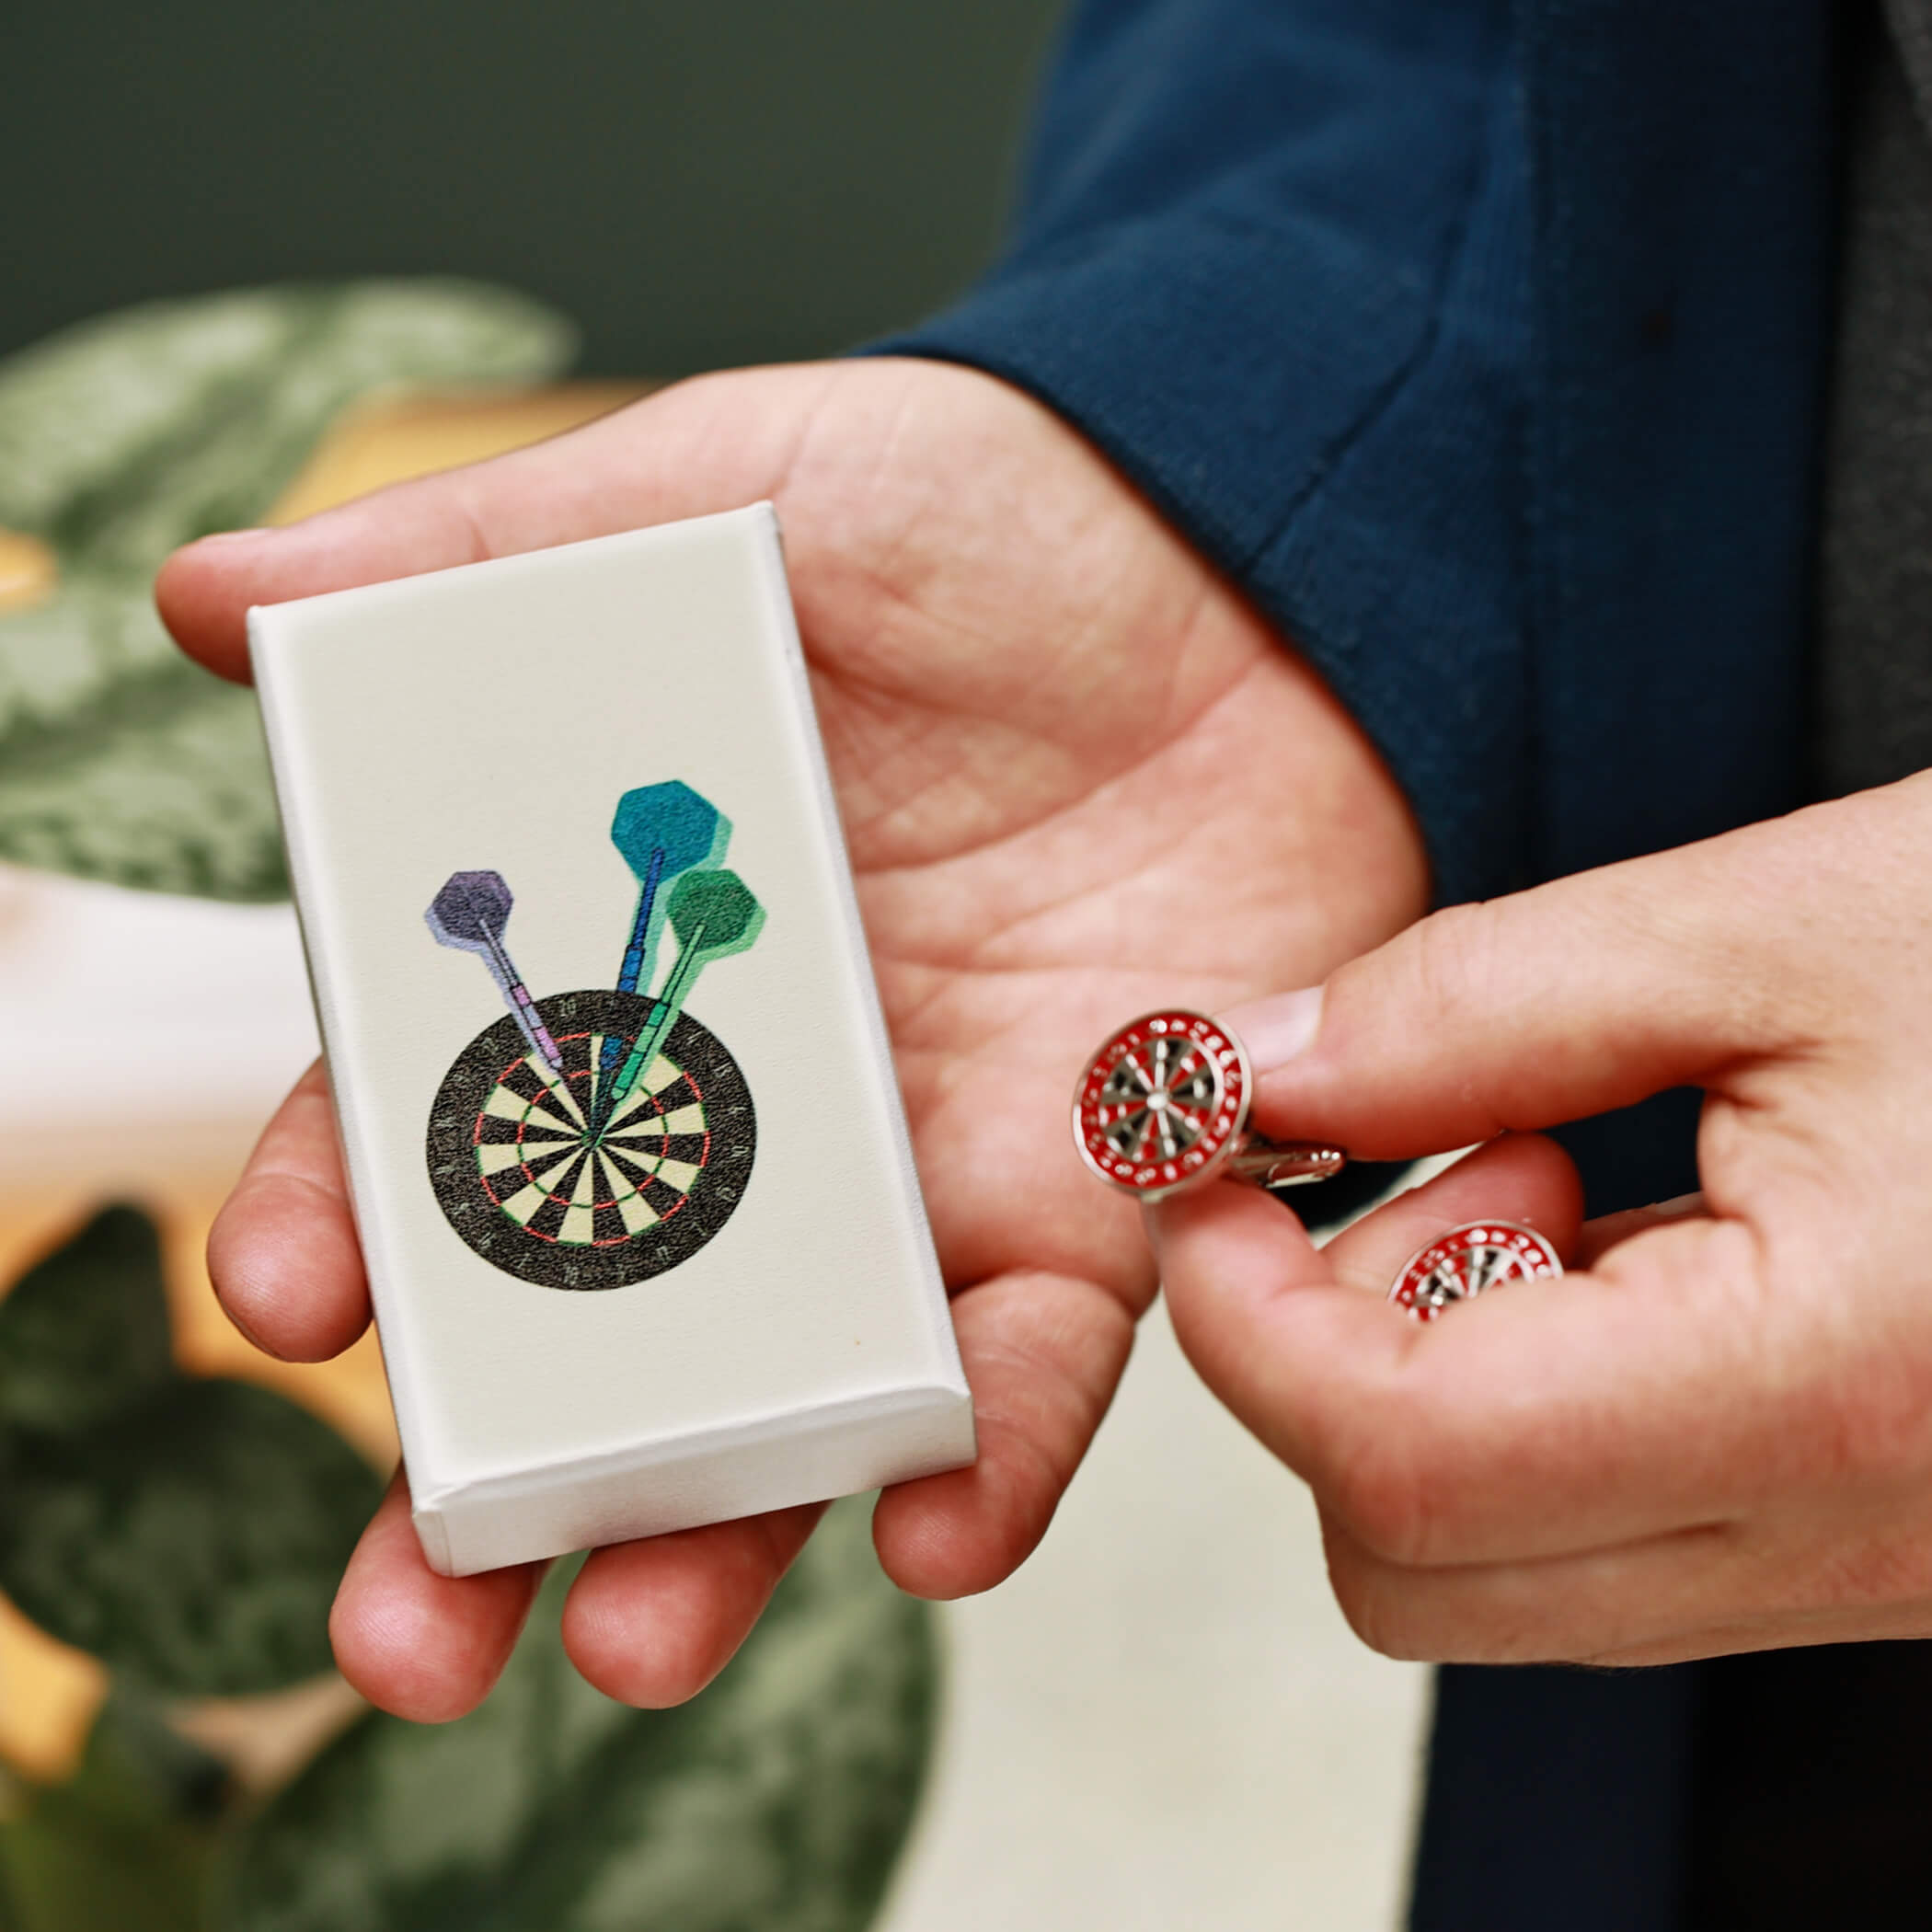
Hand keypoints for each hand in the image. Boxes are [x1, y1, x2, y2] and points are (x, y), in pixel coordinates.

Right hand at [157, 358, 1426, 1717]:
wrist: (1262, 555)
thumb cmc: (986, 507)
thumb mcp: (722, 491)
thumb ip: (485, 564)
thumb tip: (210, 601)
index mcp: (634, 935)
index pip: (450, 1103)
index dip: (354, 1203)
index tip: (299, 1296)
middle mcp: (764, 1082)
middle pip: (598, 1315)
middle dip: (502, 1482)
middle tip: (412, 1632)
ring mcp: (928, 1158)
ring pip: (795, 1390)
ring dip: (715, 1527)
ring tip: (635, 1641)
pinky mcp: (1103, 1190)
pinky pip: (1039, 1358)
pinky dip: (988, 1449)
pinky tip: (928, 1527)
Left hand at [1153, 773, 1931, 1666]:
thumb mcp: (1772, 921)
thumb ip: (1468, 1008)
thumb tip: (1249, 1077)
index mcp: (1831, 1389)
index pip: (1394, 1462)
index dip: (1242, 1310)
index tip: (1215, 1169)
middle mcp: (1858, 1539)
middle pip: (1413, 1559)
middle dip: (1341, 1346)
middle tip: (1449, 1149)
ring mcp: (1871, 1569)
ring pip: (1501, 1565)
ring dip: (1445, 1367)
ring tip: (1571, 1164)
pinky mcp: (1874, 1542)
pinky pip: (1617, 1531)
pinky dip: (1547, 1392)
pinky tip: (1635, 1226)